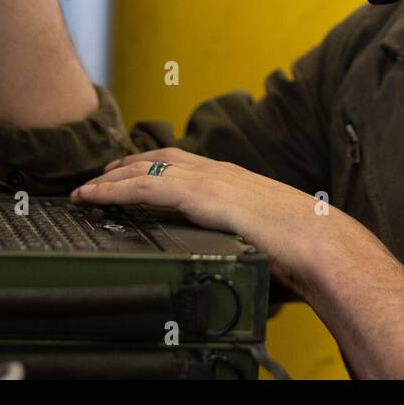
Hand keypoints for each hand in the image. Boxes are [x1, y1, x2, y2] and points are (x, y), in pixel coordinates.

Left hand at [70, 149, 351, 294]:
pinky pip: (144, 189)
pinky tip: (95, 197)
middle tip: (98, 176)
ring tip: (86, 189)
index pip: (183, 162)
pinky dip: (114, 190)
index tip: (129, 169)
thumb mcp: (265, 229)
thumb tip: (242, 245)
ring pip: (145, 170)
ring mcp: (207, 180)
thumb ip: (246, 229)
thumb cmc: (301, 242)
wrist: (317, 240)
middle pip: (159, 159)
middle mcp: (217, 171)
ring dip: (111, 178)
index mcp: (233, 178)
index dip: (152, 163)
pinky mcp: (198, 195)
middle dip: (125, 166)